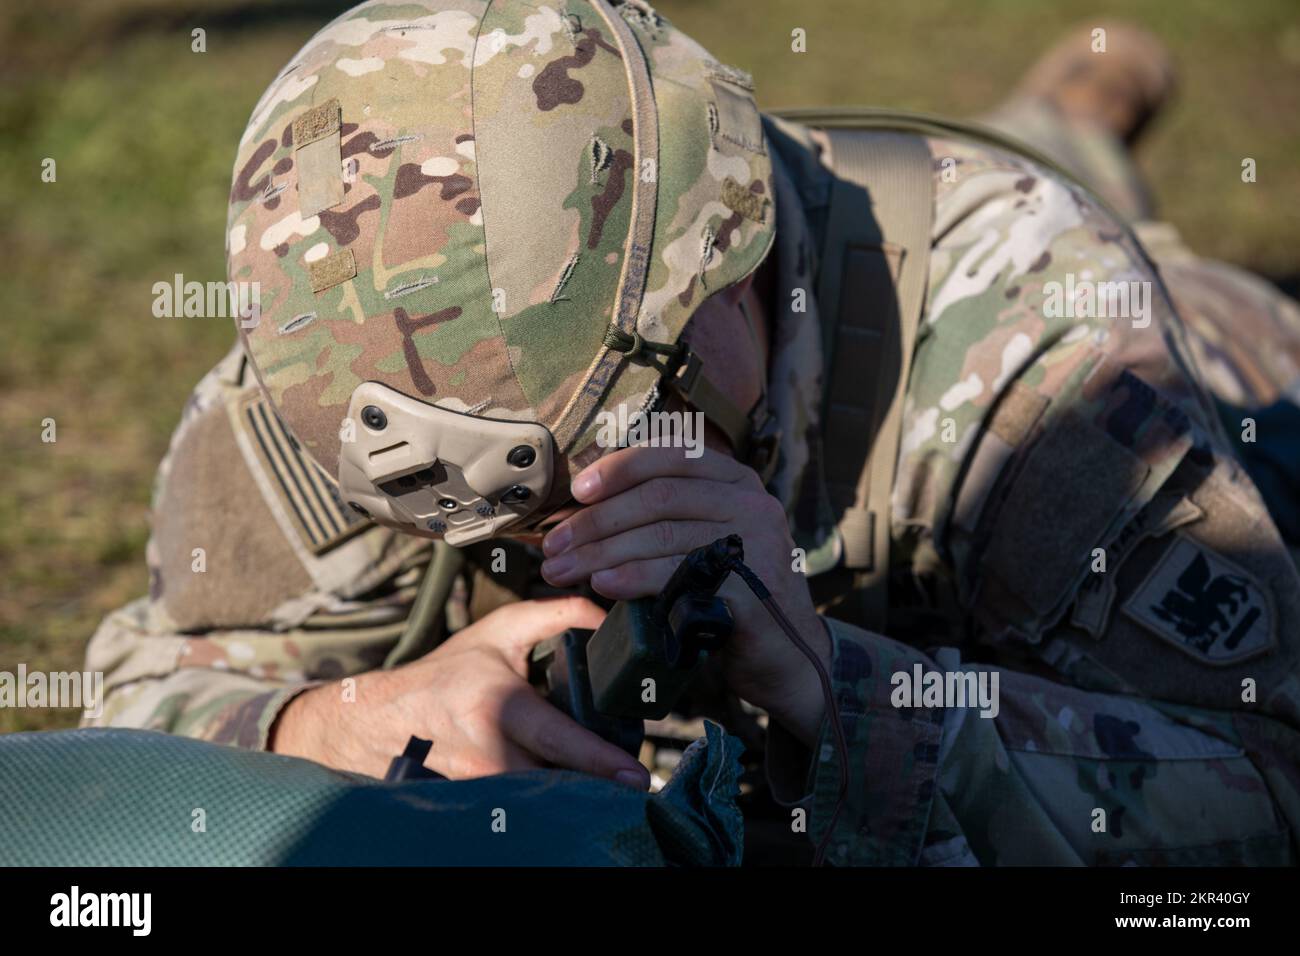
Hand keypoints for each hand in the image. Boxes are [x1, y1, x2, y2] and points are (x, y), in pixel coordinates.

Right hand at [270, 596, 650, 786]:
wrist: (381, 719)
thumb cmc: (445, 673)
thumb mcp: (500, 630)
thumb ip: (556, 614)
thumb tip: (606, 613)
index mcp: (502, 708)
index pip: (560, 741)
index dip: (601, 761)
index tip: (636, 776)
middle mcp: (493, 753)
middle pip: (560, 783)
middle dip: (599, 787)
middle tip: (635, 787)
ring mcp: (485, 784)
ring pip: (544, 799)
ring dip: (575, 795)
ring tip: (607, 790)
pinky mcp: (479, 802)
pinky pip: (524, 804)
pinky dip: (547, 800)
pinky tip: (568, 792)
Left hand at [539, 445, 830, 744]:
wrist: (785, 655)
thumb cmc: (727, 594)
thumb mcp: (701, 540)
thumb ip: (660, 515)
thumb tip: (580, 508)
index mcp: (736, 481)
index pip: (671, 455)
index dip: (618, 468)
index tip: (577, 490)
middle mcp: (752, 503)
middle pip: (658, 497)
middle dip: (595, 521)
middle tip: (553, 546)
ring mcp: (757, 544)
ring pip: (661, 535)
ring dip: (600, 553)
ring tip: (562, 570)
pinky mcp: (751, 588)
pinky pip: (678, 575)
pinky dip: (632, 578)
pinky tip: (603, 585)